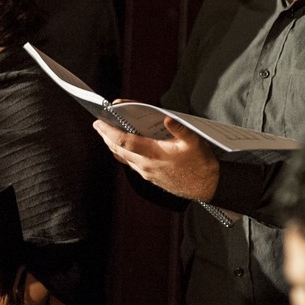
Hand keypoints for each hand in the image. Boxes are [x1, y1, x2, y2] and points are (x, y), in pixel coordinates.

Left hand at [94, 118, 219, 199]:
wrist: (207, 186)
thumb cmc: (201, 163)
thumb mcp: (194, 141)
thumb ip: (180, 129)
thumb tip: (167, 118)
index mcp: (154, 154)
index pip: (124, 141)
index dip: (109, 131)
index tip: (99, 122)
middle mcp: (146, 165)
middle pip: (118, 149)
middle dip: (106, 136)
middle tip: (98, 124)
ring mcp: (147, 172)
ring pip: (123, 158)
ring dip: (113, 145)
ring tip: (107, 133)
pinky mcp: (150, 177)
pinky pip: (131, 164)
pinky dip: (123, 153)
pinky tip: (124, 146)